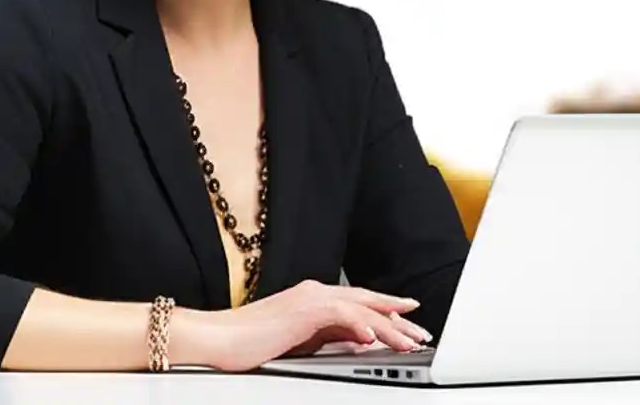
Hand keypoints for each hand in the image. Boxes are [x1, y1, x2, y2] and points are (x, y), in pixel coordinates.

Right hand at [193, 280, 433, 371]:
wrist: (219, 339)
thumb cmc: (249, 344)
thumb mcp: (299, 344)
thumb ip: (328, 340)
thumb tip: (355, 345)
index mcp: (313, 300)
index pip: (359, 304)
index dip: (386, 312)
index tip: (406, 322)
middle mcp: (315, 292)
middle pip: (367, 302)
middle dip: (396, 316)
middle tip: (420, 331)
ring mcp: (309, 298)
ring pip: (361, 308)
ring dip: (388, 326)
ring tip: (408, 341)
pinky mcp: (303, 309)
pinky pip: (341, 315)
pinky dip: (360, 325)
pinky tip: (373, 339)